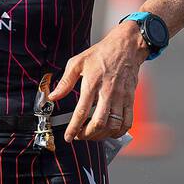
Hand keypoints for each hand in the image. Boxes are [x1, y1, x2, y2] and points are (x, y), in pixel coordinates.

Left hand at [48, 22, 150, 141]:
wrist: (126, 46)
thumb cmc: (102, 53)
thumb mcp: (78, 62)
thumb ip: (65, 81)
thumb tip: (53, 96)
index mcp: (92, 83)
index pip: (81, 112)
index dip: (74, 128)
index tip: (68, 137)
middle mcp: (107, 92)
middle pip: (99, 123)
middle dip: (87, 135)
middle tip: (80, 136)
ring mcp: (121, 97)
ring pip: (113, 125)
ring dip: (102, 135)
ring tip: (93, 135)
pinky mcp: (130, 98)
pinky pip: (127, 121)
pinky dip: (119, 132)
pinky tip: (111, 132)